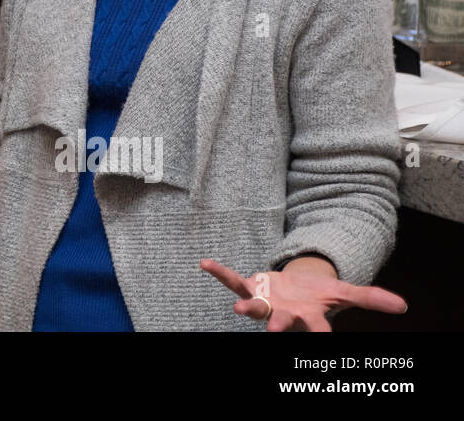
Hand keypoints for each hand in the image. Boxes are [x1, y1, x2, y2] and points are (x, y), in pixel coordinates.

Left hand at [201, 257, 407, 331]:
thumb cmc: (319, 296)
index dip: (322, 338)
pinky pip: (233, 281)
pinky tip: (205, 263)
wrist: (297, 289)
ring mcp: (266, 303)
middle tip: (274, 336)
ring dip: (246, 307)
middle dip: (277, 329)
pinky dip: (220, 273)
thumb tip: (403, 305)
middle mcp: (285, 316)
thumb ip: (371, 299)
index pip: (318, 331)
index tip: (327, 344)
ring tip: (236, 309)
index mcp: (310, 319)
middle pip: (282, 324)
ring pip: (255, 308)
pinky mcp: (251, 289)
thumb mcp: (345, 293)